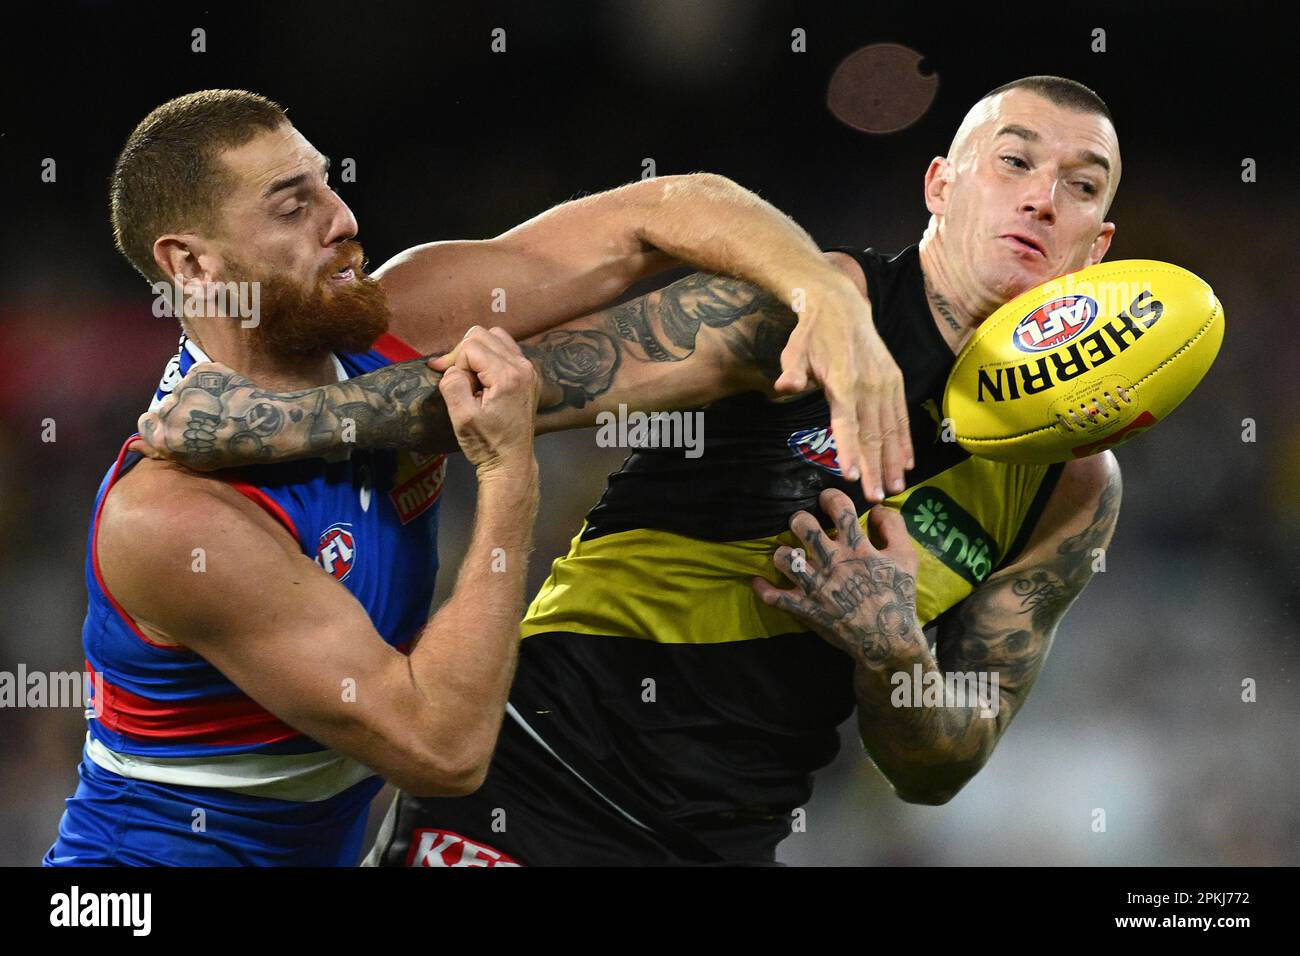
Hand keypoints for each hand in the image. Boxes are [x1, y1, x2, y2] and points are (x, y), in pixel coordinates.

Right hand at [129, 362, 274, 469]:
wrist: (264, 427)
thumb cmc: (232, 450)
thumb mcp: (194, 460)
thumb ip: (162, 449)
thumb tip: (134, 445)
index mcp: (164, 436)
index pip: (146, 422)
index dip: (161, 424)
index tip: (179, 426)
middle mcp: (169, 410)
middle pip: (166, 405)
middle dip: (183, 410)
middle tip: (208, 418)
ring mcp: (185, 388)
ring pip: (184, 389)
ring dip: (199, 395)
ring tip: (222, 407)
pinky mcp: (202, 371)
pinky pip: (200, 374)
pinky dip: (211, 381)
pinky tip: (228, 394)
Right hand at [433, 326, 538, 476]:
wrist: (511, 462)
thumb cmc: (486, 443)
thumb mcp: (461, 417)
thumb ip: (453, 384)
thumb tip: (452, 368)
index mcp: (509, 375)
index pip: (470, 346)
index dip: (455, 363)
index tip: (453, 385)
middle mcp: (523, 366)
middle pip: (483, 335)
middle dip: (464, 353)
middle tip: (458, 379)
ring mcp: (529, 370)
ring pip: (496, 337)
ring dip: (478, 351)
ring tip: (471, 377)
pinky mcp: (529, 376)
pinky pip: (506, 350)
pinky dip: (490, 357)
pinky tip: (484, 378)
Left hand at [753, 488, 923, 668]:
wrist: (888, 639)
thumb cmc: (898, 595)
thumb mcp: (907, 557)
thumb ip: (893, 528)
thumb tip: (875, 509)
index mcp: (857, 547)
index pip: (839, 508)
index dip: (830, 496)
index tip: (826, 500)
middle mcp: (832, 562)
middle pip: (803, 526)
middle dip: (800, 520)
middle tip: (803, 526)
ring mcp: (815, 586)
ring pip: (783, 558)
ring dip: (782, 553)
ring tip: (789, 554)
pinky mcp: (804, 608)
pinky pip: (774, 597)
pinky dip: (763, 588)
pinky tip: (760, 581)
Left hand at [774, 282, 913, 503]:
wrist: (842, 305)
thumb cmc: (812, 334)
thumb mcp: (795, 349)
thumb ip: (792, 371)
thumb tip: (784, 386)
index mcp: (843, 380)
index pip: (847, 421)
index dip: (850, 449)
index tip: (853, 475)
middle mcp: (869, 384)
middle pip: (872, 432)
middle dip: (875, 467)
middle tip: (876, 497)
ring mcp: (885, 383)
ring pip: (891, 428)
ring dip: (893, 460)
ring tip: (894, 488)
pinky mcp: (895, 380)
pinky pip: (902, 416)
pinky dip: (905, 441)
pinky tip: (907, 464)